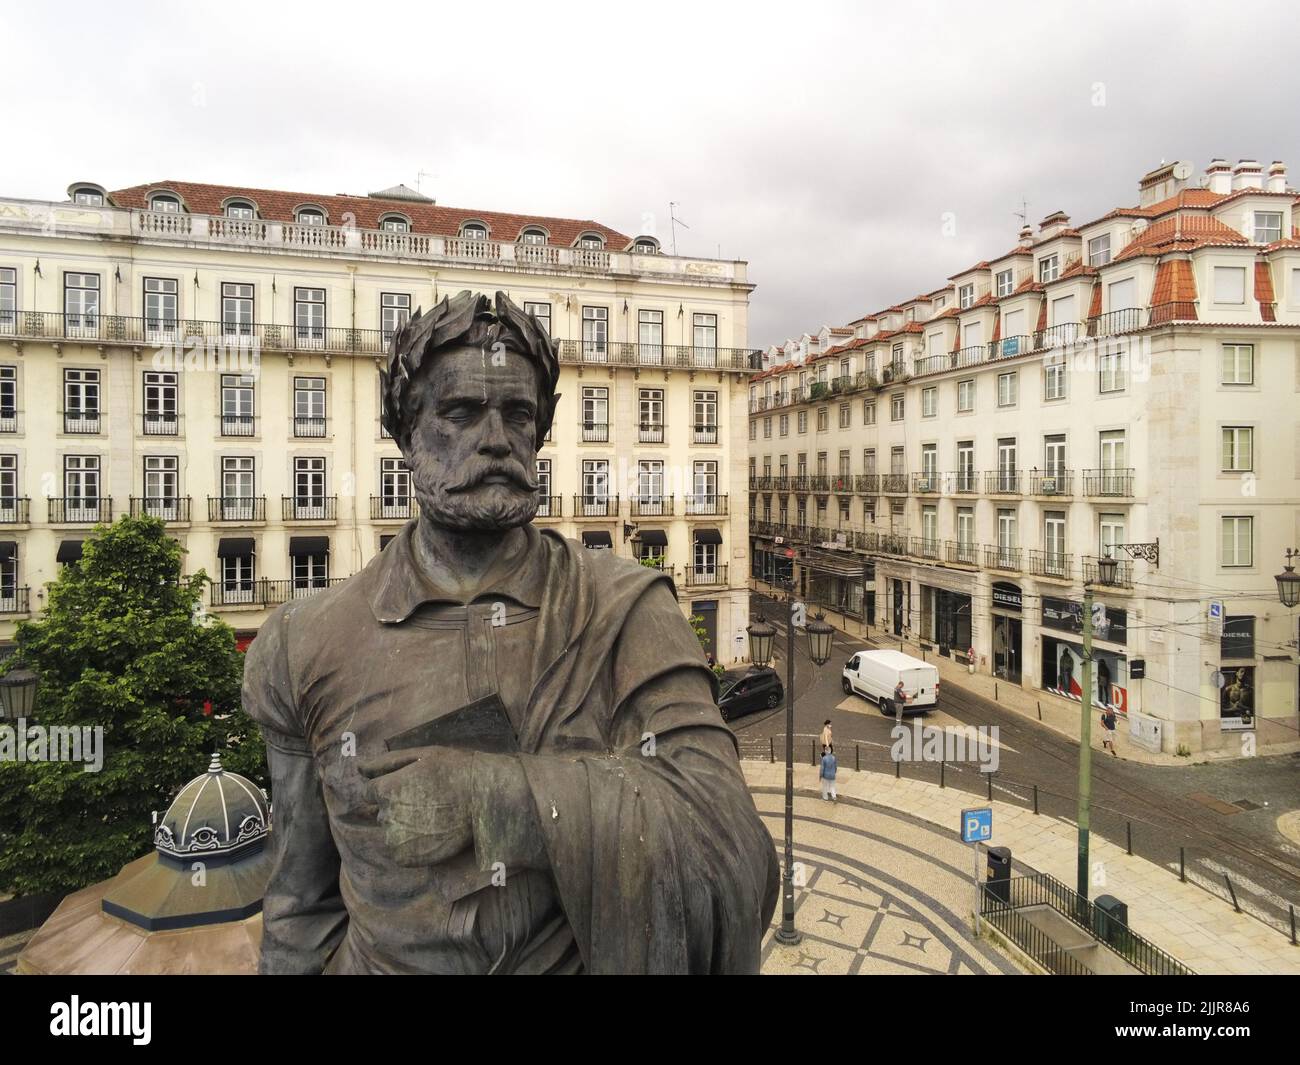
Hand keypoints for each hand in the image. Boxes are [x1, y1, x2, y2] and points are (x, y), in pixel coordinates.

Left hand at [357, 746, 475, 866]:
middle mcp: (386, 815)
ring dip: (404, 827)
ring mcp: (396, 839)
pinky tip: (432, 833)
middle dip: (399, 807)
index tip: (416, 787)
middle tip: (429, 801)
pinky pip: (399, 852)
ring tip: (433, 818)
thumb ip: (386, 763)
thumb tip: (358, 768)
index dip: (393, 788)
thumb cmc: (455, 771)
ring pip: (391, 832)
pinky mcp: (406, 858)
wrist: (484, 800)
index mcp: (386, 789)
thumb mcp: (422, 755)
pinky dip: (411, 846)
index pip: (371, 792)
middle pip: (382, 813)